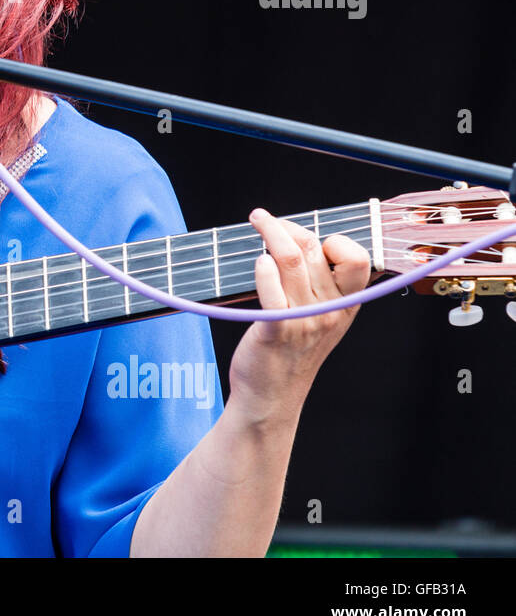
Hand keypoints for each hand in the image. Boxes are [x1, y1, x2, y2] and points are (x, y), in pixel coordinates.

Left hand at [226, 208, 371, 425]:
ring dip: (272, 233)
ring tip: (258, 220)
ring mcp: (303, 320)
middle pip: (315, 251)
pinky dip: (264, 270)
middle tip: (267, 220)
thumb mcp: (321, 319)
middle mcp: (328, 310)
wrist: (272, 396)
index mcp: (345, 305)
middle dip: (290, 227)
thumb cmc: (292, 352)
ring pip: (292, 261)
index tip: (310, 238)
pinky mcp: (275, 329)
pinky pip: (271, 291)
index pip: (358, 259)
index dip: (336, 240)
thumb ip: (322, 286)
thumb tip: (304, 242)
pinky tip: (258, 261)